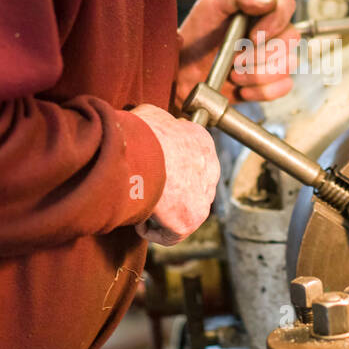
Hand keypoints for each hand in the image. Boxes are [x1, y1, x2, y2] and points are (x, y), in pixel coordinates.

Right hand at [131, 104, 219, 245]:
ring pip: (182, 211)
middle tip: (145, 191)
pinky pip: (170, 233)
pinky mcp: (189, 221)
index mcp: (203, 142)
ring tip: (139, 205)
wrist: (141, 152)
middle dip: (169, 192)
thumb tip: (150, 126)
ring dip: (161, 213)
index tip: (151, 171)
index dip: (169, 167)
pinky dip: (152, 230)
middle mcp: (210, 169)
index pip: (190, 159)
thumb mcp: (152, 114)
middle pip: (190, 187)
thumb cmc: (142, 132)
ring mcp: (202, 198)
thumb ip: (158, 123)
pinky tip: (138, 220)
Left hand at [174, 0, 298, 110]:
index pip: (287, 4)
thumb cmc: (197, 35)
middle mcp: (272, 30)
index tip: (252, 37)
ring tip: (234, 74)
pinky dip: (261, 90)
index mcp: (261, 7)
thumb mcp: (210, 5)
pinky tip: (242, 89)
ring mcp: (275, 57)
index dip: (275, 22)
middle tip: (235, 60)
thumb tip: (267, 1)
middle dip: (260, 55)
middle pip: (291, 38)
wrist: (184, 71)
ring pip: (288, 65)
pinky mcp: (272, 81)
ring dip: (257, 74)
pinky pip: (283, 87)